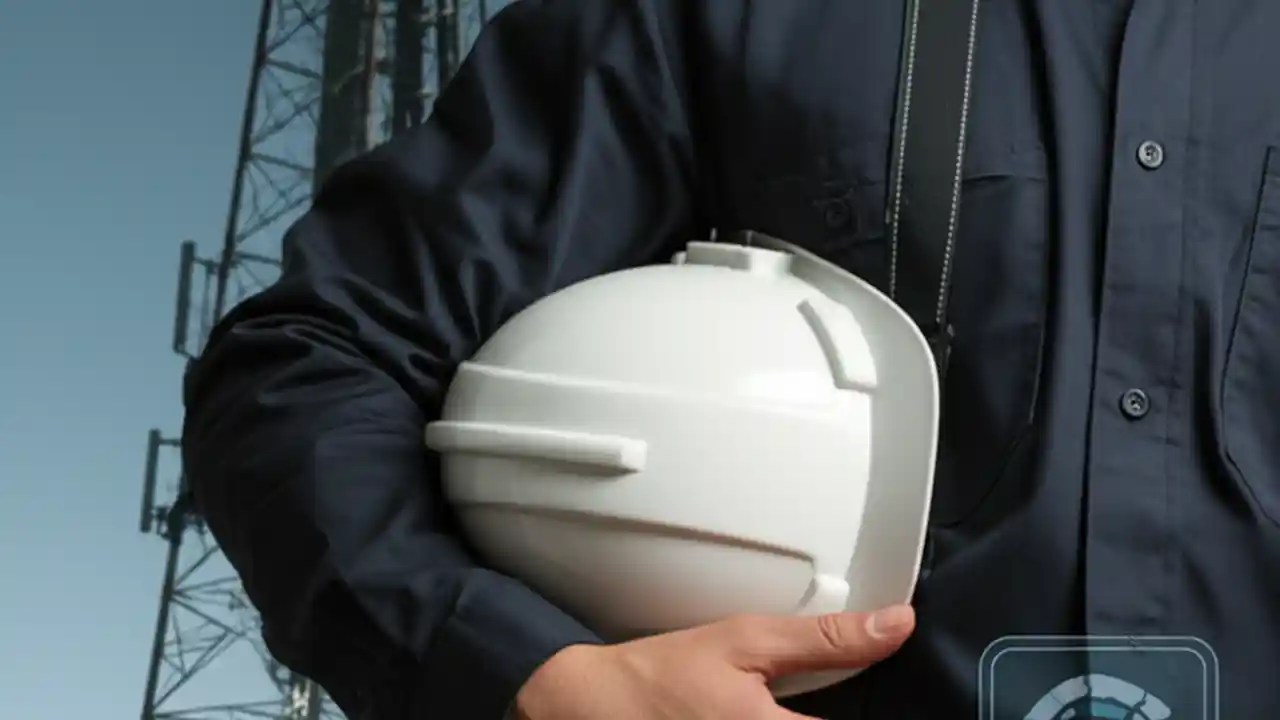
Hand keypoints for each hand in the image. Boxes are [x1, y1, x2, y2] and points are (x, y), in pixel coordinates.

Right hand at [512, 604, 914, 718]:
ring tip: (793, 700)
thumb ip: (825, 640)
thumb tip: (895, 625)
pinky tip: (779, 713)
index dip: (886, 709)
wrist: (587, 710)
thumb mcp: (744, 641)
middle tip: (811, 692)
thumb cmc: (658, 677)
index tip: (915, 700)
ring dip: (812, 718)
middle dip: (841, 713)